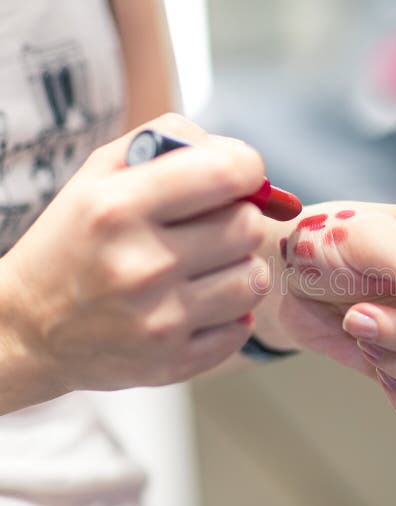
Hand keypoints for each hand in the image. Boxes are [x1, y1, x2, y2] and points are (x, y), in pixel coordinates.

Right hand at [0, 114, 267, 409]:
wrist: (28, 328)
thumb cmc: (76, 240)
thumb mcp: (101, 174)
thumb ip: (170, 142)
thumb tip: (240, 158)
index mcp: (120, 207)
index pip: (227, 173)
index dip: (247, 168)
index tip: (241, 176)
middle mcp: (142, 264)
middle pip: (248, 227)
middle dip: (239, 219)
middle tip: (213, 227)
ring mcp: (159, 319)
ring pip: (254, 278)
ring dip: (239, 268)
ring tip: (206, 268)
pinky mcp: (172, 361)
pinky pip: (242, 327)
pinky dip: (230, 315)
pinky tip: (197, 304)